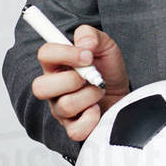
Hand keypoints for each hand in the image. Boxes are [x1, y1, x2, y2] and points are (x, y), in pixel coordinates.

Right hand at [32, 25, 129, 141]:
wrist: (125, 95)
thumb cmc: (109, 71)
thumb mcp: (106, 46)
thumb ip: (91, 36)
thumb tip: (84, 44)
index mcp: (57, 65)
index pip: (44, 54)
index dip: (65, 53)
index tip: (88, 55)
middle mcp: (53, 88)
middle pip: (40, 87)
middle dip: (72, 80)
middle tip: (91, 76)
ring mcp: (61, 110)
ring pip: (64, 106)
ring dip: (90, 95)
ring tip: (99, 91)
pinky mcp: (73, 128)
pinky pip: (75, 130)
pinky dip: (92, 119)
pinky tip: (98, 110)